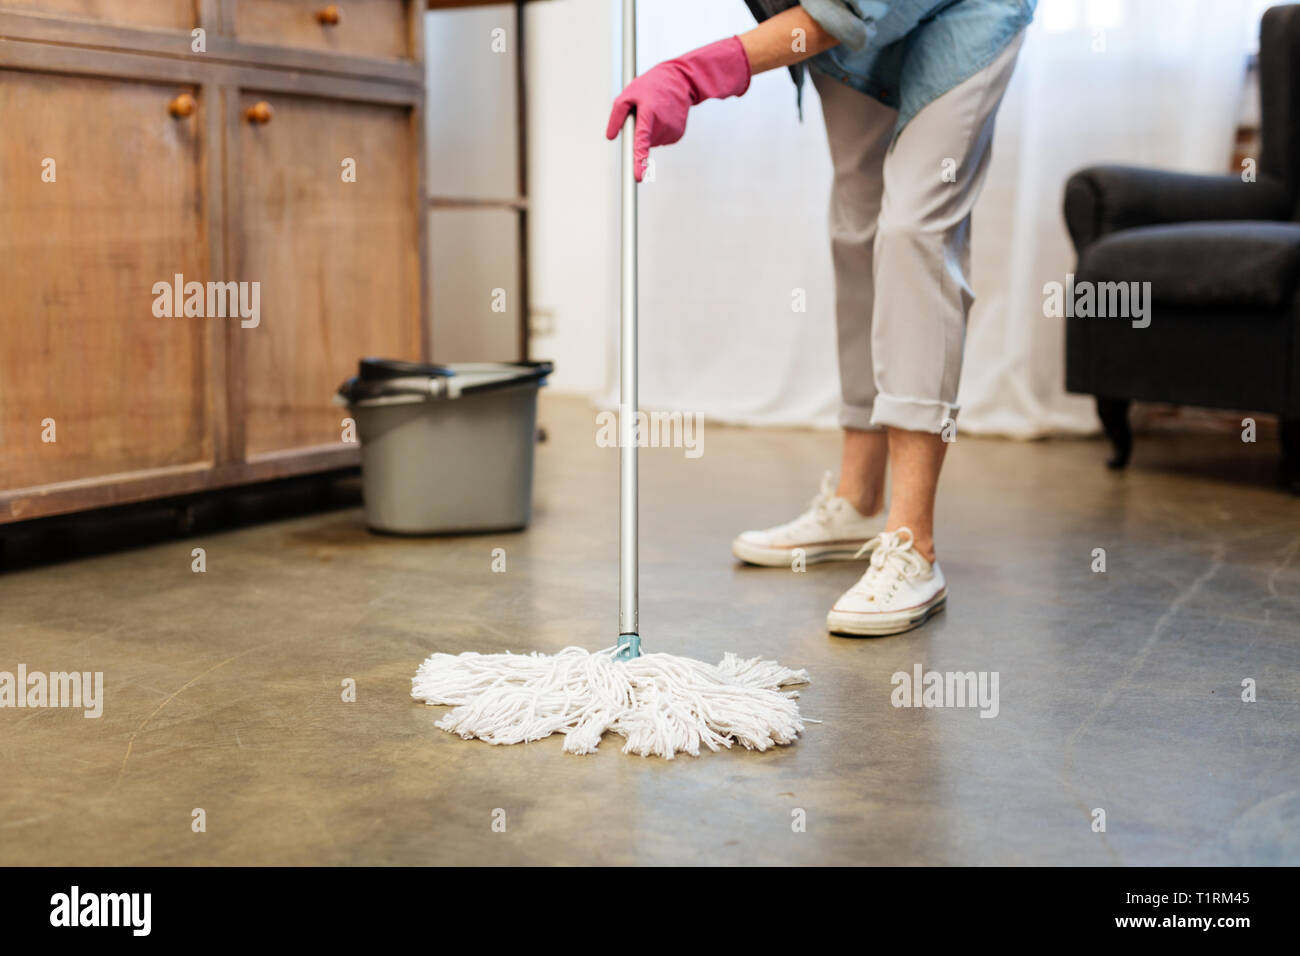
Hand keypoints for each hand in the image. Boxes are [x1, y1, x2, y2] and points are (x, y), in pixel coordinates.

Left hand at [605, 36, 750, 181]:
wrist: (680, 81)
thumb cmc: (651, 85)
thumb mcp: (629, 93)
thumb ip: (617, 115)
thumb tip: (610, 136)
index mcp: (649, 113)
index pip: (642, 141)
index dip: (639, 160)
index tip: (638, 177)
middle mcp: (662, 124)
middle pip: (643, 141)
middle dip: (639, 131)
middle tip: (644, 111)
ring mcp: (672, 131)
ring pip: (651, 142)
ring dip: (649, 131)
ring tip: (655, 111)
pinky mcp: (677, 135)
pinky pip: (660, 140)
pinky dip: (657, 132)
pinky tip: (663, 117)